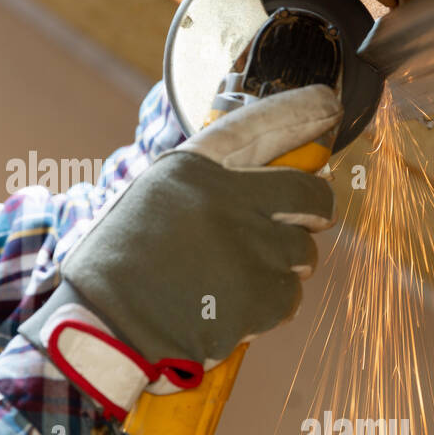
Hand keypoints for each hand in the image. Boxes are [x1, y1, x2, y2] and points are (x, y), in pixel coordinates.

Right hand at [19, 84, 341, 421]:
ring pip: (303, 251)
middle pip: (308, 192)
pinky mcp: (259, 294)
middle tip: (309, 219)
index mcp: (192, 170)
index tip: (329, 106)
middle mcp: (226, 199)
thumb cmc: (117, 270)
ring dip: (284, 265)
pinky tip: (235, 310)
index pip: (259, 126)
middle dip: (317, 207)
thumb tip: (267, 181)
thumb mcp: (149, 203)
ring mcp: (248, 246)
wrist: (104, 328)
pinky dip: (271, 307)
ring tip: (240, 279)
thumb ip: (201, 187)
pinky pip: (289, 296)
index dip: (300, 113)